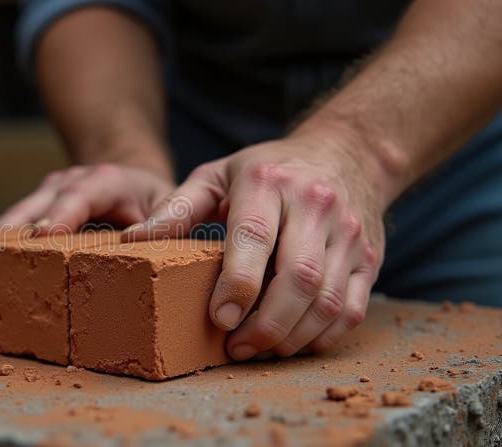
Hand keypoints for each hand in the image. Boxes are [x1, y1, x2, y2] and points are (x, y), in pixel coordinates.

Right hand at [0, 163, 174, 231]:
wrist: (131, 181)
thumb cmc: (154, 200)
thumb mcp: (171, 203)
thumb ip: (168, 220)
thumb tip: (140, 240)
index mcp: (106, 180)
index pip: (81, 194)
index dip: (63, 214)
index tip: (44, 235)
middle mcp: (71, 182)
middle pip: (41, 205)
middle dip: (21, 230)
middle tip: (2, 258)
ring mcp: (50, 194)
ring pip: (20, 214)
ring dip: (2, 238)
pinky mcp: (37, 209)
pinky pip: (16, 226)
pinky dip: (2, 244)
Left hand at [124, 133, 385, 358]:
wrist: (347, 153)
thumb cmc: (269, 170)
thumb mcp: (217, 175)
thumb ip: (177, 208)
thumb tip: (132, 241)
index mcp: (269, 183)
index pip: (255, 237)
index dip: (238, 284)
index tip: (220, 319)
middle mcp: (315, 205)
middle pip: (298, 277)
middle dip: (266, 324)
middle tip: (236, 347)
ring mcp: (348, 233)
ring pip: (328, 300)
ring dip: (292, 337)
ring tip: (259, 349)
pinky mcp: (369, 258)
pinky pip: (352, 309)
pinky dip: (322, 336)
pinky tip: (293, 342)